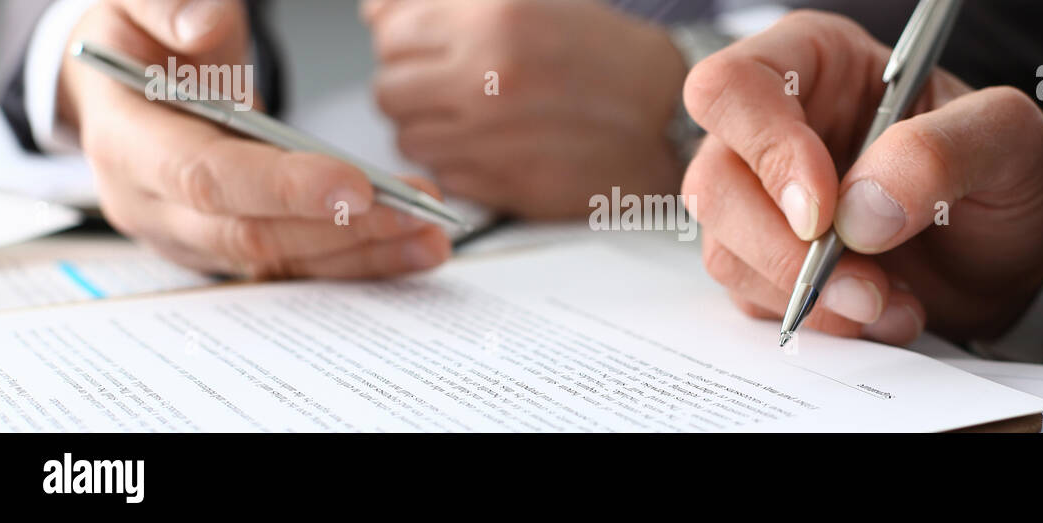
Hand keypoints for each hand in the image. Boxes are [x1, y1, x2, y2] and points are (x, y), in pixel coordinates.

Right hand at [60, 0, 450, 277]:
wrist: (123, 85)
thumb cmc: (139, 44)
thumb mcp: (134, 4)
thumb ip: (168, 6)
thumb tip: (202, 29)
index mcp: (124, 141)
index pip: (205, 177)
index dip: (282, 186)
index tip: (354, 183)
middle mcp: (149, 204)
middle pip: (252, 233)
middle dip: (341, 226)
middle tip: (414, 210)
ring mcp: (187, 236)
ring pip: (280, 261)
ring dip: (361, 252)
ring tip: (429, 234)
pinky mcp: (225, 248)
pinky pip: (294, 265)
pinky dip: (356, 260)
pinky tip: (410, 250)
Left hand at [363, 0, 686, 218]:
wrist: (668, 119)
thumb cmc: (605, 57)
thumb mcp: (531, 3)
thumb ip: (447, 3)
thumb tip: (374, 12)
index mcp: (491, 21)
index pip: (390, 35)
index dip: (403, 42)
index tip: (424, 48)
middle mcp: (484, 79)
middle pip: (389, 90)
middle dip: (410, 88)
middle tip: (447, 86)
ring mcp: (491, 138)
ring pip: (408, 139)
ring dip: (428, 129)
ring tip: (472, 119)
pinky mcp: (503, 185)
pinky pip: (442, 175)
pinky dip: (455, 164)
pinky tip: (492, 147)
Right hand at [681, 11, 1042, 344]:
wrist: (1015, 256)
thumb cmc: (1004, 176)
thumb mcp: (1008, 140)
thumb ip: (940, 154)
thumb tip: (858, 213)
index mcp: (814, 64)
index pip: (733, 88)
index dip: (765, 150)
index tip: (823, 214)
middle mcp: (772, 126)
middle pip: (714, 183)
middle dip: (787, 252)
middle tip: (867, 289)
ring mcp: (761, 198)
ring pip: (725, 250)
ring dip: (807, 297)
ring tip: (891, 305)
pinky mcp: (767, 259)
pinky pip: (751, 297)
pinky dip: (815, 320)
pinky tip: (877, 314)